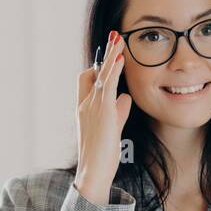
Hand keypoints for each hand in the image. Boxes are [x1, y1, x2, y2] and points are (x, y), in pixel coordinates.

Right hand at [74, 30, 132, 205]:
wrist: (93, 173)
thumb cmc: (101, 157)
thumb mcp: (112, 130)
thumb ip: (119, 112)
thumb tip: (126, 97)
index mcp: (84, 110)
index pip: (87, 81)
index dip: (99, 70)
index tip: (112, 59)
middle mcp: (85, 105)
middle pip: (93, 72)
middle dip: (105, 54)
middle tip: (115, 37)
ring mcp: (91, 107)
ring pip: (101, 75)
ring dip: (111, 54)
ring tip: (119, 37)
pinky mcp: (102, 111)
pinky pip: (108, 85)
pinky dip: (113, 69)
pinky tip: (121, 57)